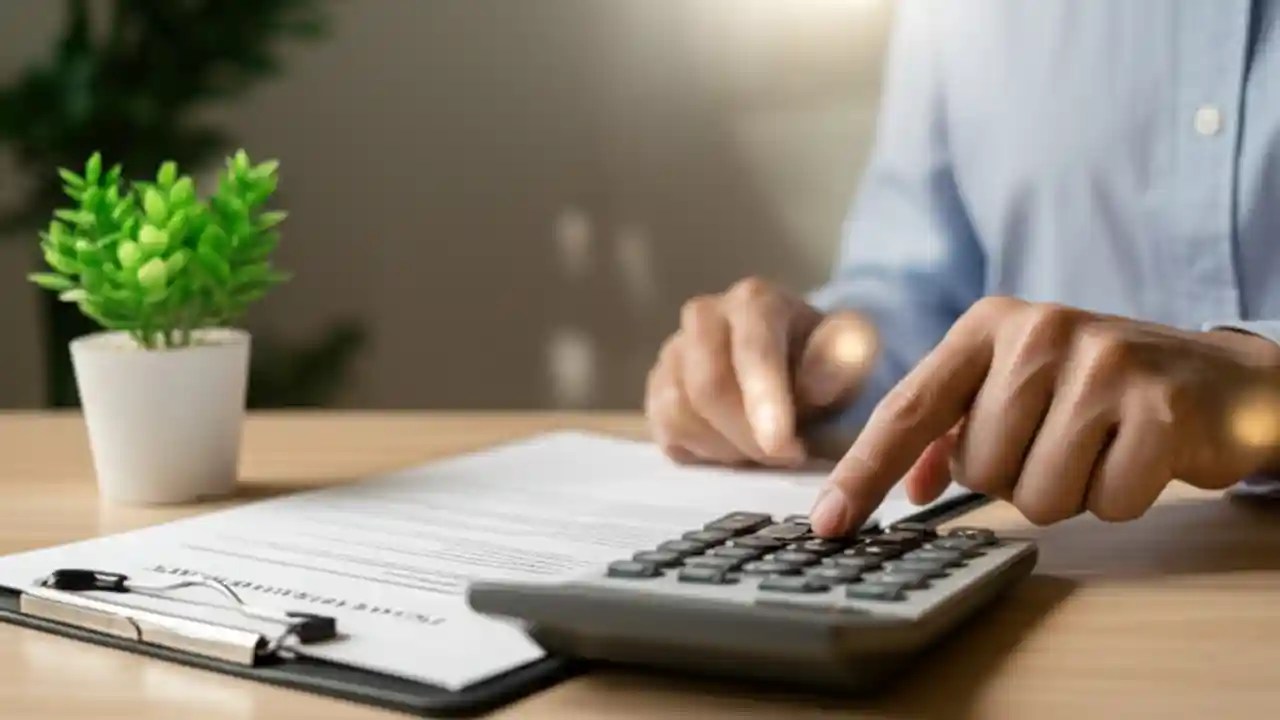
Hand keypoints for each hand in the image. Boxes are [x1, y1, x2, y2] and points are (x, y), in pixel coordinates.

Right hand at [646, 277, 877, 466]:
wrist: (796, 363)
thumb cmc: (824, 360)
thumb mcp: (851, 357)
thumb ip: (840, 363)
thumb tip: (815, 382)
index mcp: (755, 301)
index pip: (752, 350)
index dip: (765, 400)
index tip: (783, 446)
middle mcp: (704, 316)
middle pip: (707, 386)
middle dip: (747, 435)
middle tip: (786, 458)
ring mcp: (674, 351)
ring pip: (680, 412)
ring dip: (726, 446)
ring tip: (763, 450)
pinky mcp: (658, 387)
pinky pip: (666, 430)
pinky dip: (702, 451)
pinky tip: (734, 447)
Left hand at [810, 297, 1279, 535]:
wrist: (1213, 377)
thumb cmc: (1093, 388)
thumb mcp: (1014, 386)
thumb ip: (951, 429)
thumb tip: (909, 488)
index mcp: (988, 326)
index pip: (908, 410)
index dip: (863, 473)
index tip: (829, 524)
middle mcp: (1037, 331)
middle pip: (979, 469)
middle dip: (1014, 478)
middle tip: (1058, 441)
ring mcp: (1101, 364)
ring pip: (1036, 495)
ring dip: (1067, 492)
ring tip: (1096, 447)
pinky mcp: (1158, 407)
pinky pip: (1105, 503)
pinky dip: (1118, 498)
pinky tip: (1135, 456)